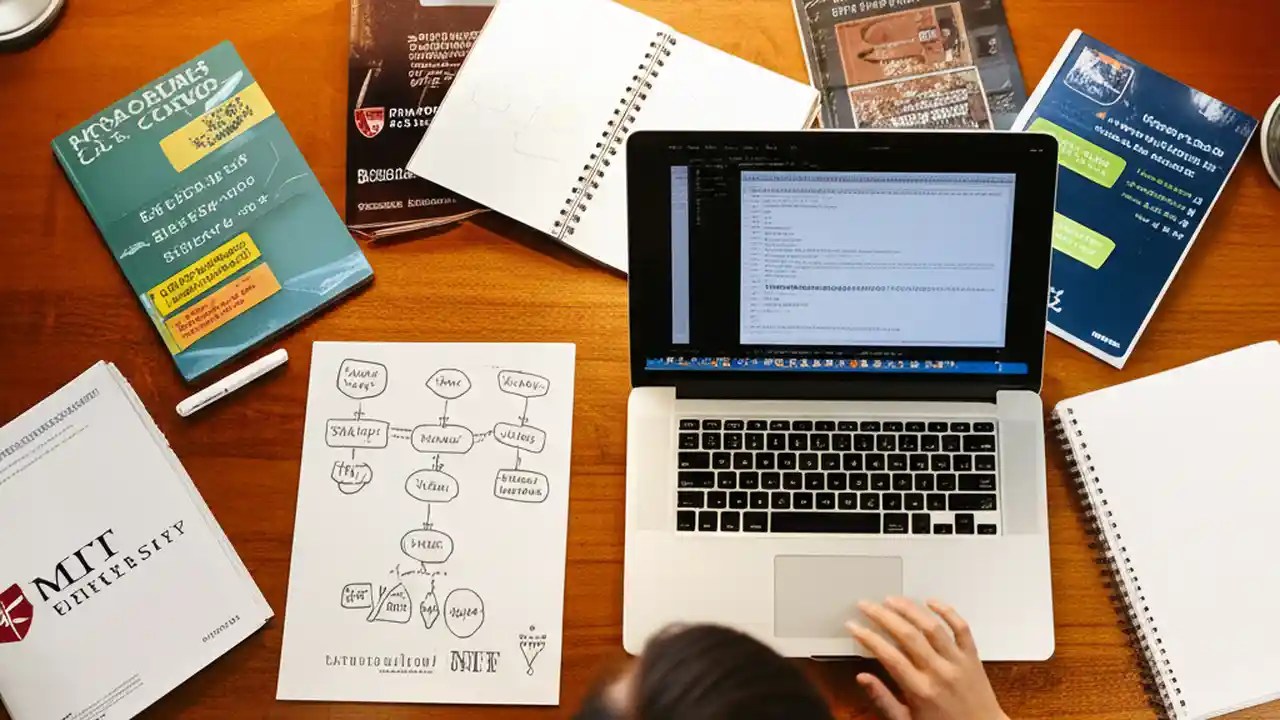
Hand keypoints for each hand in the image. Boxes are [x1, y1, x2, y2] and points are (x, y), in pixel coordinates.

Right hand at [846, 597, 1007, 719]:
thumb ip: (883, 700)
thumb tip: (863, 678)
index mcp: (920, 691)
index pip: (888, 656)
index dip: (867, 637)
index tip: (854, 626)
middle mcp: (939, 673)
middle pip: (907, 635)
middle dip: (882, 615)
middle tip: (866, 605)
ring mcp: (957, 662)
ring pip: (932, 627)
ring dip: (909, 609)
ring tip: (891, 599)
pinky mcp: (972, 657)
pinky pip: (961, 628)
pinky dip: (947, 611)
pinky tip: (932, 602)